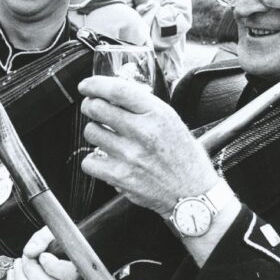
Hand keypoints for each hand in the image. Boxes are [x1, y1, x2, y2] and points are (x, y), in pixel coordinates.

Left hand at [7, 227, 81, 279]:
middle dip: (32, 269)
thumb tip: (30, 251)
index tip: (43, 255)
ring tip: (18, 262)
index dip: (53, 266)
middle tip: (26, 256)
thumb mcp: (50, 232)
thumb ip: (42, 238)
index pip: (69, 275)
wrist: (49, 247)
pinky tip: (12, 273)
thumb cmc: (53, 240)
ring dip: (21, 278)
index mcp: (75, 269)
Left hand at [79, 76, 218, 217]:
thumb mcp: (172, 121)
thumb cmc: (183, 156)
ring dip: (94, 132)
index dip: (95, 84)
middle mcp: (143, 132)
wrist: (193, 194)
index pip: (118, 90)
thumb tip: (111, 94)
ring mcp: (130, 155)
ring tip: (105, 136)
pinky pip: (89, 162)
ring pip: (90, 132)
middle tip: (92, 108)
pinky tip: (104, 159)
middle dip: (89, 105)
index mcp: (158, 114)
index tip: (86, 86)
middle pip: (97, 108)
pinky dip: (93, 160)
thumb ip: (144, 107)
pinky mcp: (120, 177)